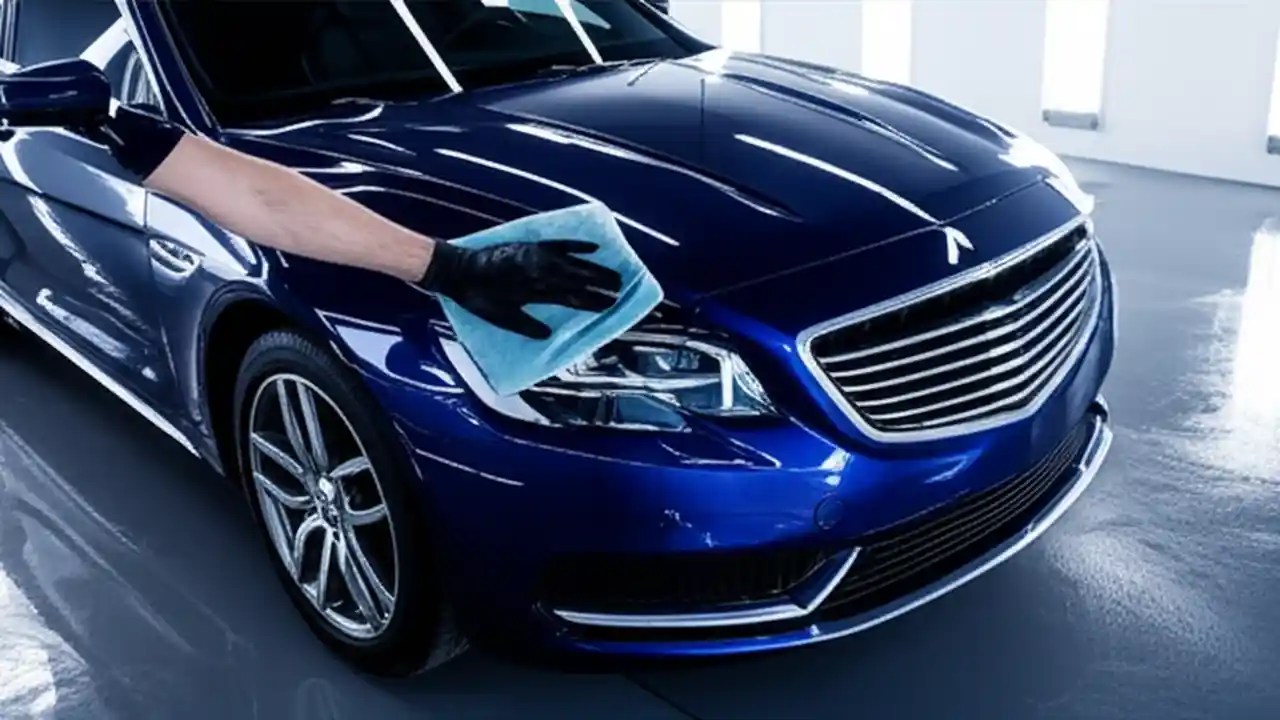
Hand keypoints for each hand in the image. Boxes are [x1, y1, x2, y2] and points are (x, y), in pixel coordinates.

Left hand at [418, 239, 622, 338]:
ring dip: (594, 267)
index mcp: (535, 293)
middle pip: (577, 279)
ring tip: (614, 272)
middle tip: (622, 287)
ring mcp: (535, 257)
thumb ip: (525, 326)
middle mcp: (539, 274)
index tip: (612, 304)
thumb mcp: (499, 318)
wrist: (455, 270)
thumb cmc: (476, 297)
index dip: (592, 302)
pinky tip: (593, 247)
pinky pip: (557, 243)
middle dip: (600, 284)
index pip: (571, 298)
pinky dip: (576, 245)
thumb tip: (549, 335)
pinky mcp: (528, 246)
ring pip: (572, 263)